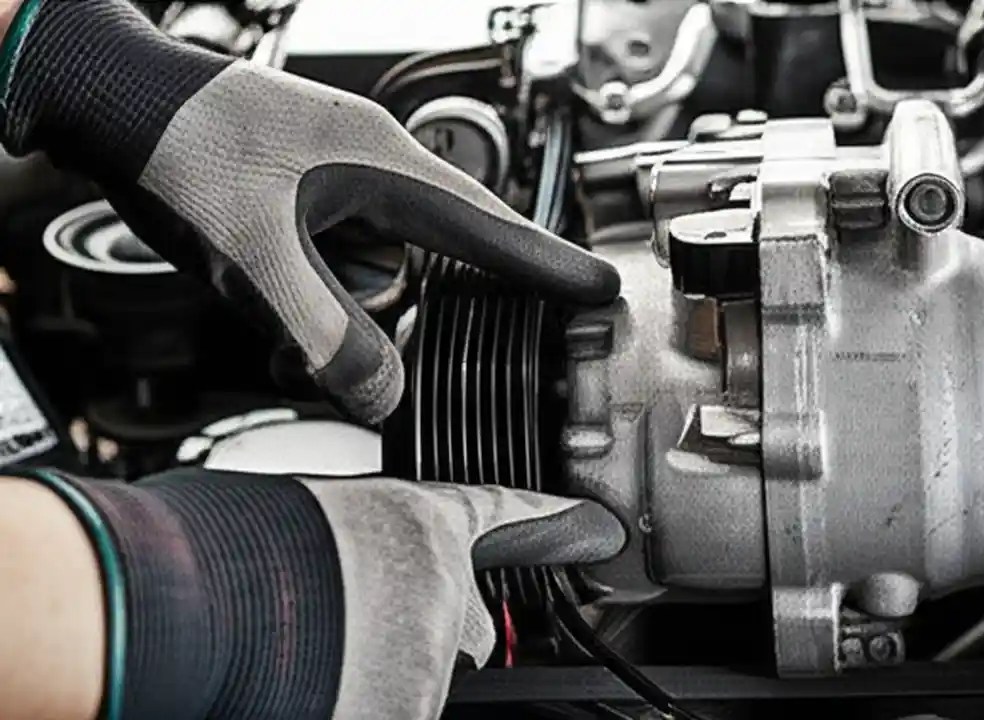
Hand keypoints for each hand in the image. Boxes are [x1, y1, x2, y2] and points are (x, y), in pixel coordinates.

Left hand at [0, 0, 619, 422]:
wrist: (113, 100)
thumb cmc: (181, 147)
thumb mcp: (253, 258)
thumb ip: (323, 334)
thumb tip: (384, 397)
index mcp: (386, 166)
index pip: (492, 226)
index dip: (550, 266)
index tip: (603, 291)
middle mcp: (375, 168)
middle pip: (441, 254)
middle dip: (434, 299)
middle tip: (444, 328)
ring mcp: (341, 181)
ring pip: (382, 268)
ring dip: (350, 301)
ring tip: (286, 292)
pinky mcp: (308, 198)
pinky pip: (342, 261)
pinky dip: (320, 290)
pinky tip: (273, 290)